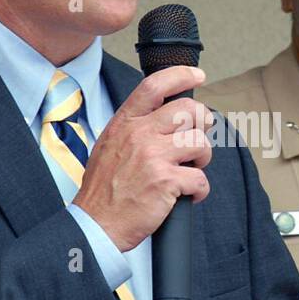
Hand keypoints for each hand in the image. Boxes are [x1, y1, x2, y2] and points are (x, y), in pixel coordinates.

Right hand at [72, 65, 213, 252]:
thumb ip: (135, 127)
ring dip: (203, 158)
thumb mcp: (110, 144)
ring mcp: (154, 157)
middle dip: (203, 123)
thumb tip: (166, 116)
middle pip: (189, 110)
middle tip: (198, 138)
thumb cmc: (104, 188)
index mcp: (125, 123)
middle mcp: (140, 134)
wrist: (95, 223)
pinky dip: (200, 190)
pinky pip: (200, 179)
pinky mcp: (166, 182)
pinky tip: (188, 195)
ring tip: (191, 169)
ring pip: (201, 143)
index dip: (181, 75)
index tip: (197, 76)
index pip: (155, 85)